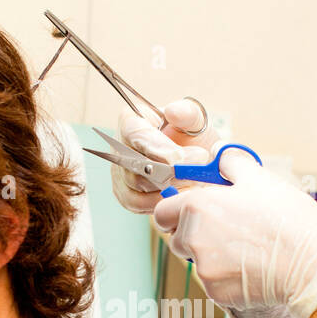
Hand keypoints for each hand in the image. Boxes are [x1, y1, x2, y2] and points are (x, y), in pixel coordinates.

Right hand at [111, 98, 218, 214]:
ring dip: (170, 187)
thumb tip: (174, 112)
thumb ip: (188, 113)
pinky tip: (183, 194)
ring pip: (139, 187)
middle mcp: (120, 148)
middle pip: (137, 165)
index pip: (137, 135)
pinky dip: (164, 202)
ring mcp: (120, 174)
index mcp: (132, 121)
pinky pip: (140, 205)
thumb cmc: (189, 138)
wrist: (193, 163)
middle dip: (169, 172)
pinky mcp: (127, 196)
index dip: (157, 148)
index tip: (179, 157)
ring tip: (195, 182)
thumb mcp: (194, 120)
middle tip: (196, 171)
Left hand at [151, 151, 316, 317]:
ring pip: (196, 260)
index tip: (189, 213)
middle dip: (194, 233)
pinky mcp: (216, 292)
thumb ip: (231, 163)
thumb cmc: (289, 219)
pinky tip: (252, 267)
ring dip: (211, 255)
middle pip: (178, 237)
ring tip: (244, 248)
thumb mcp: (261, 179)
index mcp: (197, 207)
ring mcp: (203, 269)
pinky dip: (227, 276)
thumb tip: (218, 154)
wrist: (312, 265)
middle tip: (227, 229)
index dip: (174, 212)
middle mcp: (193, 238)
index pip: (163, 212)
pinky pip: (213, 281)